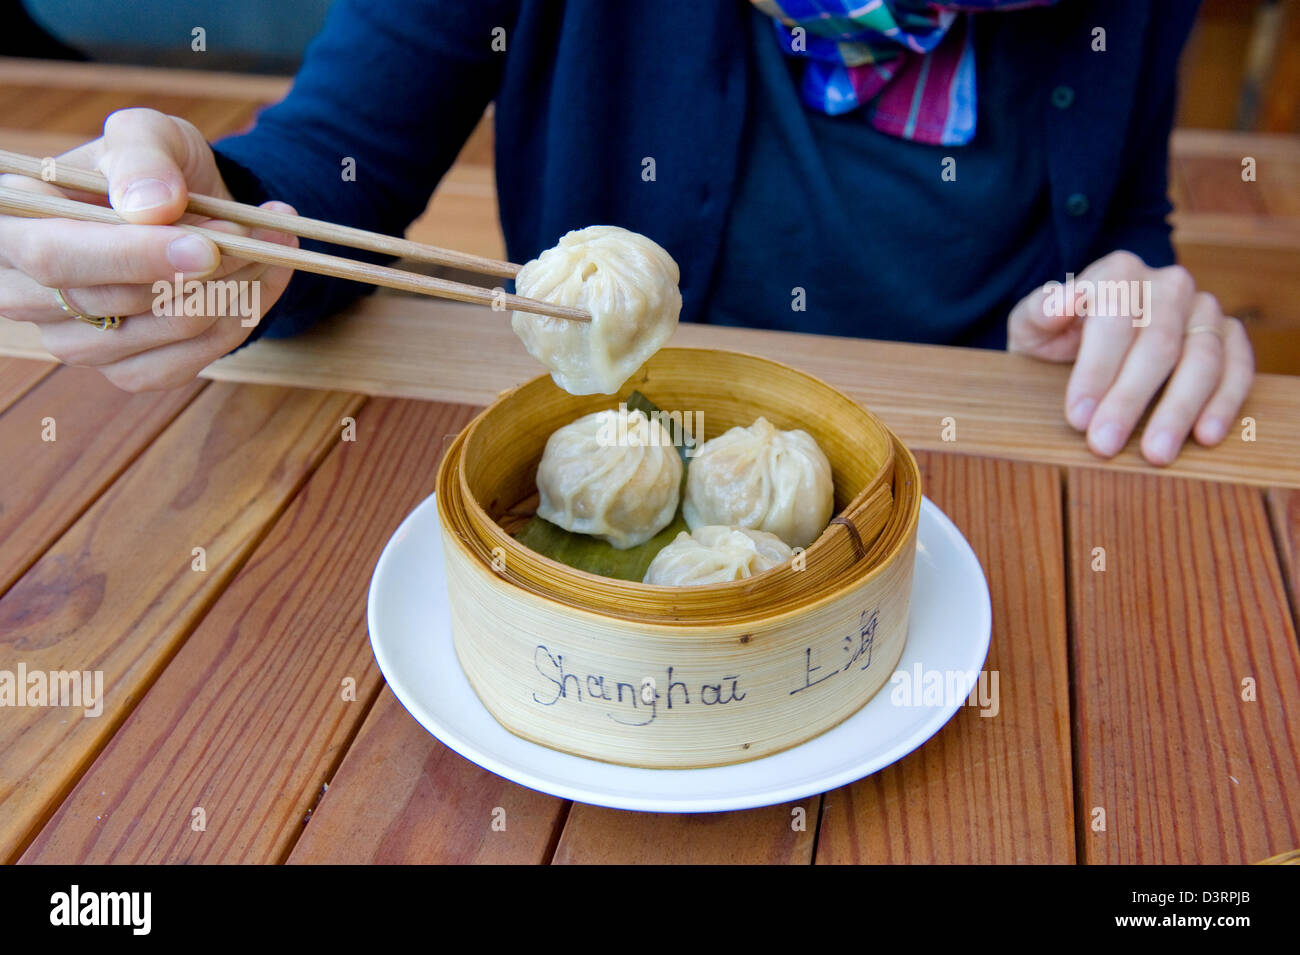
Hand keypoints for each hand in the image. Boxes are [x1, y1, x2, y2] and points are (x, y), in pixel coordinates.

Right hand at [0, 108, 297, 390]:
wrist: (189, 208)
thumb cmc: (154, 168)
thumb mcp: (149, 136)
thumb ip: (144, 157)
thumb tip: (152, 206)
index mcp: (14, 223)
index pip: (53, 256)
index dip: (131, 256)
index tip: (206, 247)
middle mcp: (27, 293)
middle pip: (115, 302)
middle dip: (203, 267)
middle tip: (254, 231)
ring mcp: (75, 341)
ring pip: (164, 333)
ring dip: (232, 290)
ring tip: (266, 243)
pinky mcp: (126, 370)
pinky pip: (188, 362)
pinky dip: (240, 320)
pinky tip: (259, 281)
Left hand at [1007, 250, 1254, 465]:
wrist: (1086, 340)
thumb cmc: (1056, 335)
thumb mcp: (1032, 325)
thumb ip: (1038, 312)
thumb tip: (1061, 300)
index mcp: (1119, 272)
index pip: (1113, 318)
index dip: (1095, 371)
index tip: (1077, 417)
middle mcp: (1169, 285)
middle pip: (1158, 343)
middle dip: (1130, 400)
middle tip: (1105, 445)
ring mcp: (1204, 310)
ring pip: (1202, 358)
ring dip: (1179, 410)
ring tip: (1156, 453)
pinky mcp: (1229, 336)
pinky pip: (1238, 368)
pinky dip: (1225, 402)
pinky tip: (1205, 436)